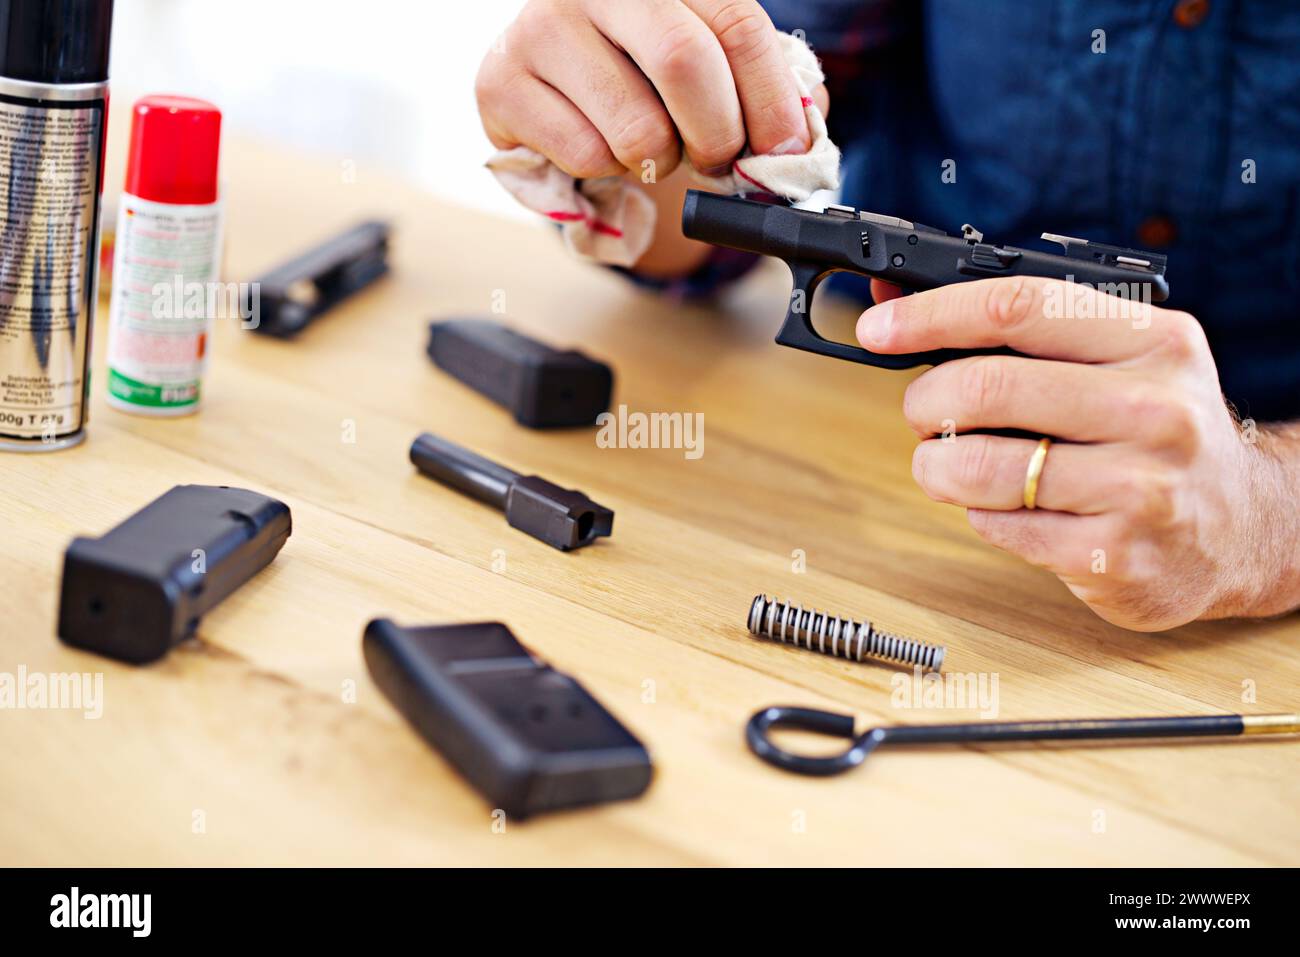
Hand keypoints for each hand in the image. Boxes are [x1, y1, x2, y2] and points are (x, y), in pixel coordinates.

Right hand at [475, 0, 821, 180]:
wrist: (554, 85)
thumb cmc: (644, 74)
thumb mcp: (712, 66)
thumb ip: (763, 91)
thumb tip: (799, 146)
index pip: (736, 25)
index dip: (771, 100)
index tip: (786, 153)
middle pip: (683, 61)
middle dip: (717, 135)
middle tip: (718, 161)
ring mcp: (541, 25)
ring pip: (636, 129)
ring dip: (657, 161)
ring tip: (646, 142)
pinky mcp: (500, 81)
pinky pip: (585, 156)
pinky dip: (605, 172)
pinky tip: (594, 140)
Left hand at [857, 276, 1298, 630]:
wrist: (1243, 528)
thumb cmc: (1158, 436)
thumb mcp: (1120, 362)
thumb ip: (1020, 334)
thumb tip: (894, 304)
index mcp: (1154, 342)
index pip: (1018, 306)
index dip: (930, 315)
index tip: (878, 329)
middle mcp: (1154, 409)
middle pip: (985, 387)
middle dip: (924, 402)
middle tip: (921, 414)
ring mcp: (1138, 487)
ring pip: (975, 466)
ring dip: (934, 466)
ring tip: (946, 464)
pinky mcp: (1113, 555)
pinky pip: (997, 526)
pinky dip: (979, 513)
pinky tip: (1007, 506)